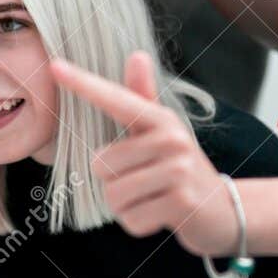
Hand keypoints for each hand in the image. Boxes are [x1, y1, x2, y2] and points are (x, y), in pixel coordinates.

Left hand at [50, 51, 231, 255]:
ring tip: (152, 198)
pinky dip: (138, 223)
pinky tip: (159, 215)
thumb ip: (143, 97)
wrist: (222, 208)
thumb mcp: (162, 132)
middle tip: (145, 183)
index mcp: (161, 119)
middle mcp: (172, 139)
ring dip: (125, 205)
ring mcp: (179, 170)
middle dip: (115, 182)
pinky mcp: (181, 203)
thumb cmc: (180, 167)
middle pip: (101, 165)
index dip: (84, 84)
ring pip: (114, 194)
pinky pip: (131, 218)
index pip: (115, 99)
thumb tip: (137, 54)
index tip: (54, 66)